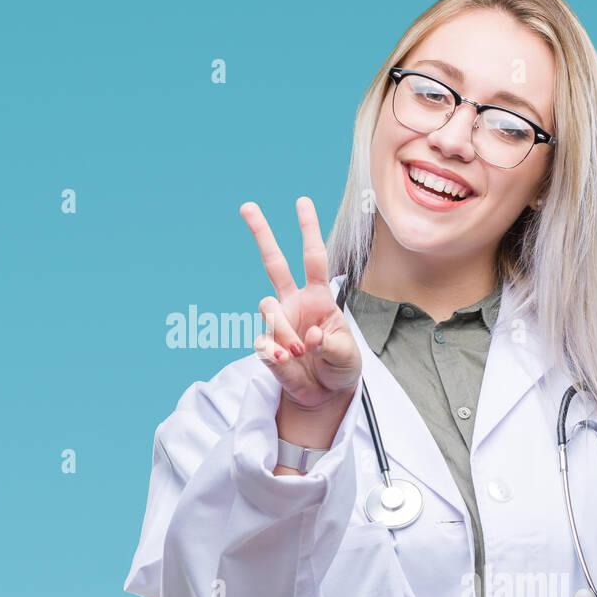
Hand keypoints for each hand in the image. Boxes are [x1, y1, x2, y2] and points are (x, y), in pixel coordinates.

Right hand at [240, 196, 360, 411]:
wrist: (325, 394)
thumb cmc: (340, 366)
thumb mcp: (348, 356)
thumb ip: (333, 345)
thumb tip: (311, 336)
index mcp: (318, 297)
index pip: (313, 258)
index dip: (309, 230)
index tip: (301, 202)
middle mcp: (294, 303)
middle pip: (274, 263)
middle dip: (262, 233)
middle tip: (248, 206)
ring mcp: (277, 322)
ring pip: (267, 308)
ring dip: (285, 330)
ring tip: (300, 353)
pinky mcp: (266, 345)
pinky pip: (262, 342)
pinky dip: (275, 353)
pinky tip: (286, 361)